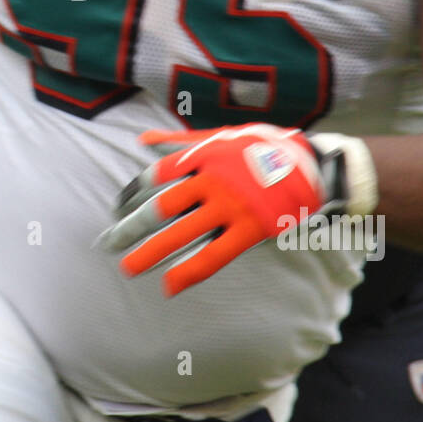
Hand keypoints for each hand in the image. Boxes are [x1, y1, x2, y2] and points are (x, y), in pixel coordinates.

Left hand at [96, 124, 327, 295]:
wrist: (314, 163)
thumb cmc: (262, 148)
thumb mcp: (221, 135)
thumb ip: (180, 142)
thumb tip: (142, 140)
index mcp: (203, 155)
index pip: (156, 175)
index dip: (131, 193)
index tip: (116, 208)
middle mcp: (211, 180)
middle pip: (161, 207)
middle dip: (131, 227)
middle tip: (108, 244)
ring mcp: (230, 205)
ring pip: (182, 233)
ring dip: (151, 252)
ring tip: (128, 269)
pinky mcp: (250, 227)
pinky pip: (214, 254)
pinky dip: (190, 271)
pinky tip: (170, 286)